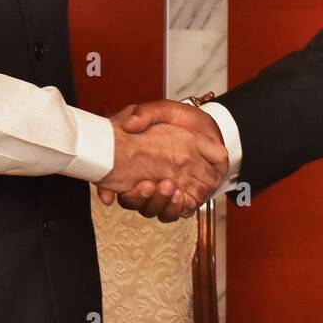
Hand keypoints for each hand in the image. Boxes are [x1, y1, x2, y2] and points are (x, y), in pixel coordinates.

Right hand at [97, 100, 226, 221]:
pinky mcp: (187, 196)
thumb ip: (144, 114)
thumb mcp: (162, 110)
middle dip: (141, 198)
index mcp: (138, 162)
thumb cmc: (183, 120)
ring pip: (157, 210)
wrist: (208, 126)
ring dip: (161, 203)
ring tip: (169, 188)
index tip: (120, 187)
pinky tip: (180, 197)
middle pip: (137, 202)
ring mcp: (169, 190)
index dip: (115, 189)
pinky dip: (178, 208)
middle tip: (148, 185)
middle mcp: (151, 180)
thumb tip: (127, 124)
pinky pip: (178, 211)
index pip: (119, 183)